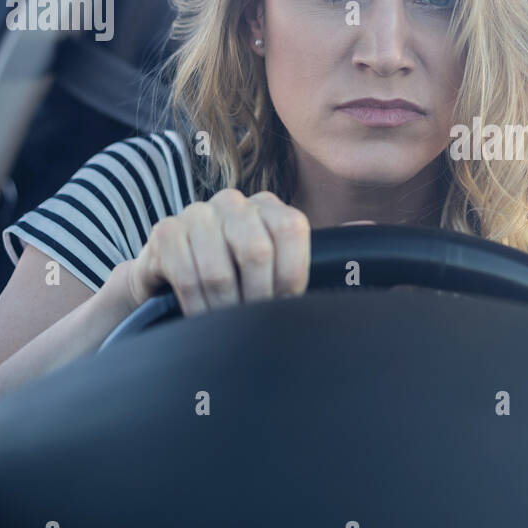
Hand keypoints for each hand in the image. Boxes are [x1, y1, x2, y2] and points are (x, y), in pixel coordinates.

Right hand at [122, 189, 310, 314]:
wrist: (171, 274)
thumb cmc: (233, 274)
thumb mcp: (272, 266)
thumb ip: (308, 259)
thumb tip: (361, 236)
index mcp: (268, 206)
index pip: (291, 230)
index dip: (290, 276)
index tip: (284, 304)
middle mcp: (234, 202)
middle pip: (256, 252)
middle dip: (257, 297)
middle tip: (253, 321)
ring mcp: (197, 213)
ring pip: (219, 272)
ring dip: (225, 309)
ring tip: (227, 325)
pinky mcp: (166, 232)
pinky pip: (187, 278)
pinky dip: (197, 307)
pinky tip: (201, 318)